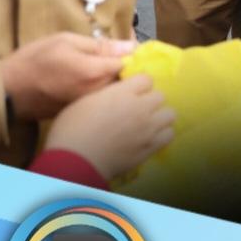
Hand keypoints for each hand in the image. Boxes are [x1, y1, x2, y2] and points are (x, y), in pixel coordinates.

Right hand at [2, 33, 136, 121]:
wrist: (8, 93)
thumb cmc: (34, 61)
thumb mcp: (65, 42)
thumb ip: (100, 45)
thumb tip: (130, 46)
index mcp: (97, 72)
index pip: (133, 63)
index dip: (137, 54)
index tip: (134, 47)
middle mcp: (100, 92)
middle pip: (130, 81)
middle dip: (132, 68)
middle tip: (124, 56)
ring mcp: (93, 106)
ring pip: (119, 93)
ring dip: (121, 82)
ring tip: (109, 69)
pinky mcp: (85, 113)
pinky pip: (105, 102)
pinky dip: (108, 93)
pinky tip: (98, 84)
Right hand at [42, 75, 174, 179]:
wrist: (75, 161)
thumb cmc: (71, 131)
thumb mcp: (84, 102)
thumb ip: (107, 95)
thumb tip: (117, 94)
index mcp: (122, 93)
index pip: (146, 79)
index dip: (139, 85)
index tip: (131, 92)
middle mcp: (140, 108)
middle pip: (160, 95)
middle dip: (150, 100)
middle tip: (137, 109)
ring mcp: (148, 128)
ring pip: (170, 114)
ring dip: (159, 117)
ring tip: (147, 123)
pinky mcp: (151, 147)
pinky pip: (169, 135)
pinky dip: (162, 135)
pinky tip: (150, 137)